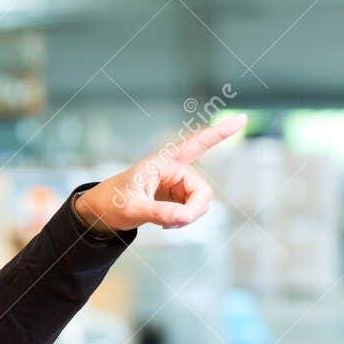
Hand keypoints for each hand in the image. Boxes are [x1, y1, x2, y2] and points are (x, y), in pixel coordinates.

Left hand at [73, 114, 244, 231]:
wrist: (102, 212)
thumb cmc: (112, 203)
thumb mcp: (133, 209)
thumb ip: (159, 213)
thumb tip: (184, 218)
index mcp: (163, 162)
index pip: (196, 144)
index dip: (220, 133)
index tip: (241, 118)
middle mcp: (174, 169)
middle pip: (203, 192)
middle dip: (193, 211)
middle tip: (175, 224)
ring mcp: (177, 183)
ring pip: (200, 203)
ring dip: (186, 218)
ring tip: (163, 223)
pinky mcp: (176, 196)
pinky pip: (191, 210)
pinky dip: (182, 220)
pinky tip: (165, 223)